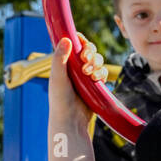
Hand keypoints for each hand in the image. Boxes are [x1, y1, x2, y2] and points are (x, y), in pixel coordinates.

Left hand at [47, 34, 105, 160]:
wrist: (70, 122)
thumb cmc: (60, 101)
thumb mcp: (57, 78)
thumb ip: (60, 58)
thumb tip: (66, 39)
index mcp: (64, 63)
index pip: (74, 44)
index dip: (81, 41)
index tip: (82, 46)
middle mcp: (74, 68)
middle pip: (89, 50)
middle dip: (91, 53)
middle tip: (86, 61)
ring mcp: (85, 76)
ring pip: (98, 61)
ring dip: (97, 64)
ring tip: (90, 76)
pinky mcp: (94, 86)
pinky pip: (102, 73)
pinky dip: (101, 74)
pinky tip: (96, 81)